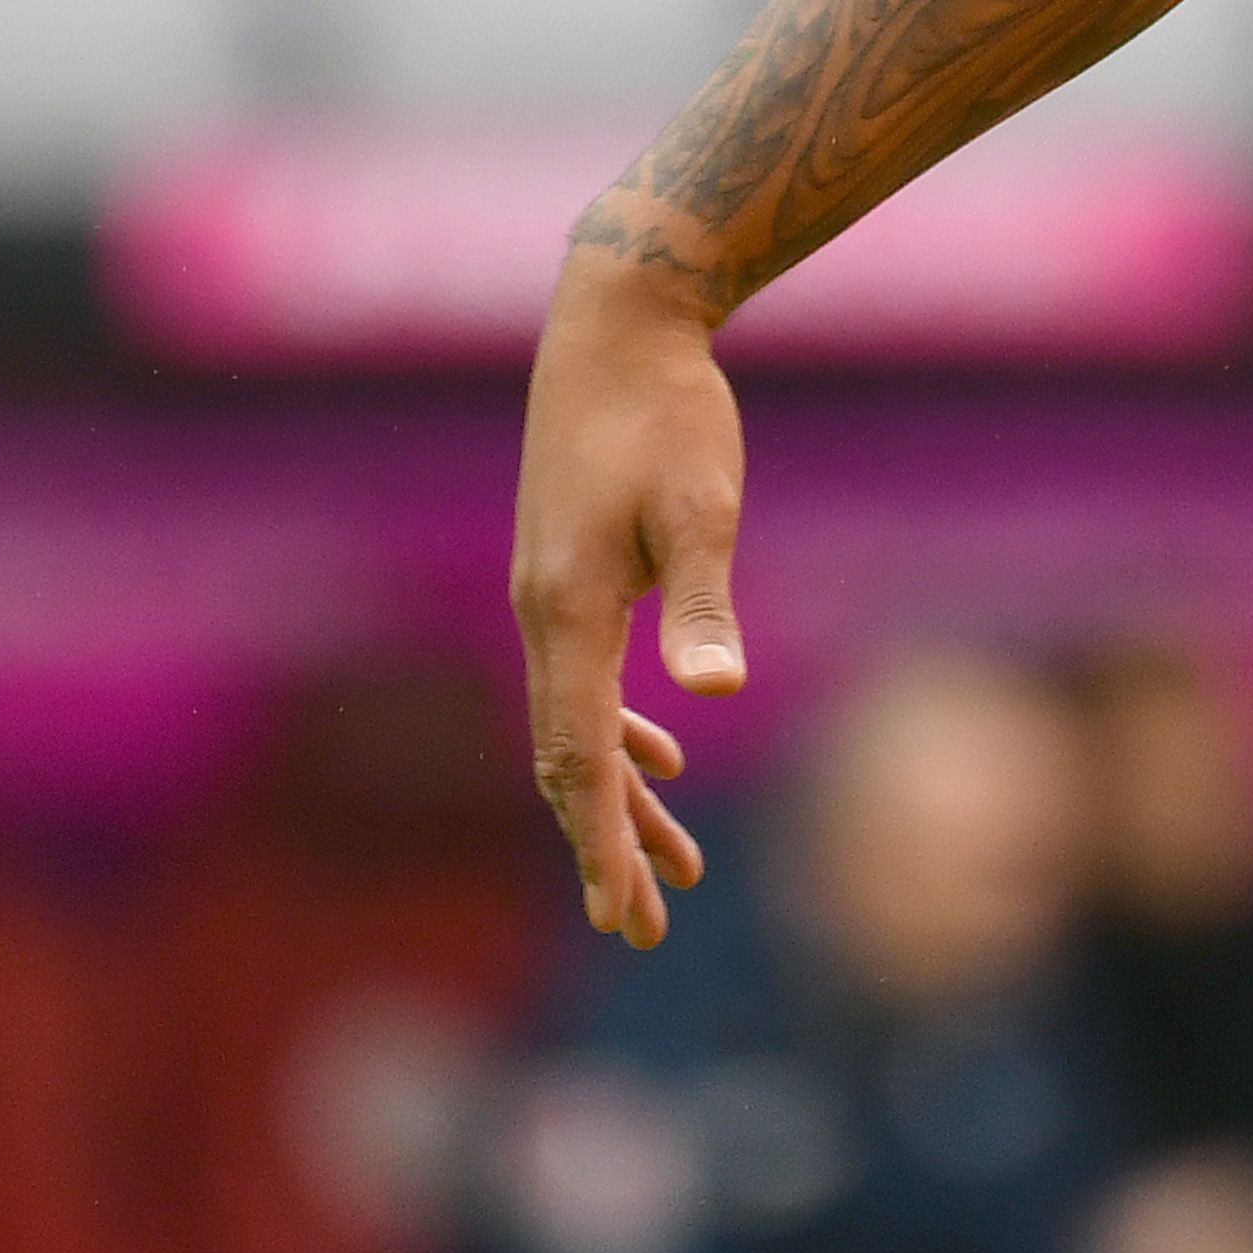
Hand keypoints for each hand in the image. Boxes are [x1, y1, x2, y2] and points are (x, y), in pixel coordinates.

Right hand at [511, 246, 750, 946]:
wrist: (617, 324)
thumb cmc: (668, 411)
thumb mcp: (703, 505)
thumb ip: (703, 603)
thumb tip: (711, 697)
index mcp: (568, 614)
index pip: (579, 758)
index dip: (601, 840)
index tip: (622, 913)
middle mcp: (541, 617)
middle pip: (568, 763)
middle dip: (607, 847)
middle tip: (643, 928)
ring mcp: (547, 598)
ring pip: (577, 727)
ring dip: (618, 800)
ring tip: (669, 872)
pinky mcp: (567, 575)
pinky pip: (584, 683)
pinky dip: (618, 732)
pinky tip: (662, 756)